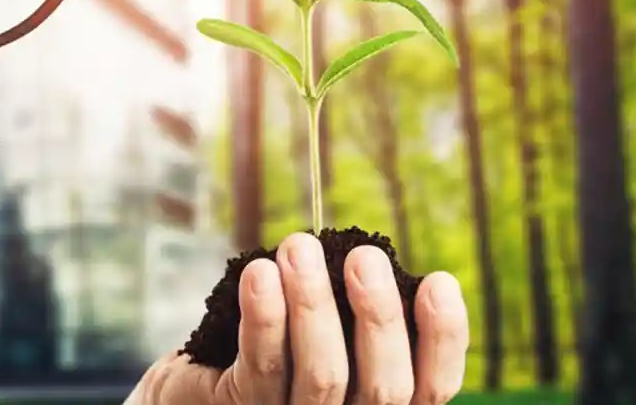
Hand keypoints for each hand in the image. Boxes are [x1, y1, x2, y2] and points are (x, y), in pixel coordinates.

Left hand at [126, 233, 467, 404]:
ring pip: (322, 375)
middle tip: (365, 255)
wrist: (191, 389)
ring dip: (314, 303)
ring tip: (299, 246)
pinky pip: (261, 366)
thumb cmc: (271, 350)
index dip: (444, 340)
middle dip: (379, 316)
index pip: (430, 388)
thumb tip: (373, 256)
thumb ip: (354, 312)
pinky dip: (264, 316)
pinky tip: (259, 273)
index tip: (439, 281)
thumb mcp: (324, 331)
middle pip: (384, 389)